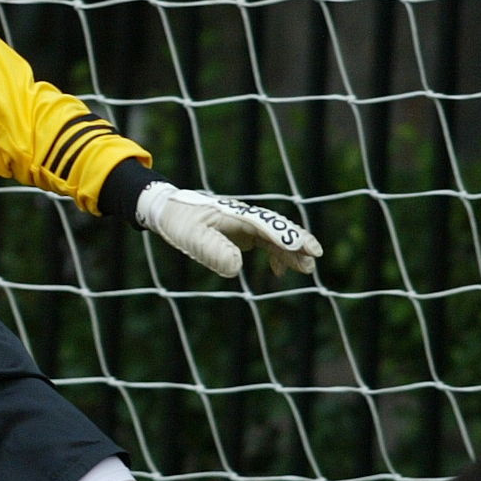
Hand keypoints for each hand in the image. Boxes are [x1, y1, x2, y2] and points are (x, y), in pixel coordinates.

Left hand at [136, 183, 320, 278]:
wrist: (167, 208)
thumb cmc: (178, 219)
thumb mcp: (191, 237)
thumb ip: (212, 251)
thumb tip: (236, 269)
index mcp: (237, 215)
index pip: (270, 226)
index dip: (290, 237)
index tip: (308, 249)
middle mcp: (245, 217)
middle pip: (278, 229)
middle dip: (298, 243)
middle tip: (313, 260)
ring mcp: (244, 225)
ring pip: (274, 237)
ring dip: (290, 252)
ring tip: (306, 269)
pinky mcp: (240, 232)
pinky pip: (265, 242)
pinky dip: (275, 255)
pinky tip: (279, 271)